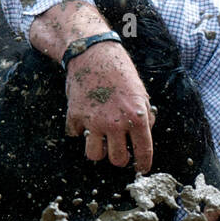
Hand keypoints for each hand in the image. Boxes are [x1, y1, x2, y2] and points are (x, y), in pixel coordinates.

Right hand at [65, 41, 154, 171]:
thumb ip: (144, 115)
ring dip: (99, 150)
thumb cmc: (119, 70)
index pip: (143, 151)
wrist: (92, 52)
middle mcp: (115, 123)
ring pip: (94, 155)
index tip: (141, 168)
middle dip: (119, 158)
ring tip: (101, 140)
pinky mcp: (75, 116)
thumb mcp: (141, 92)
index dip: (143, 164)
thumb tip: (145, 133)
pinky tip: (84, 120)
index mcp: (136, 117)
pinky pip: (76, 135)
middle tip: (119, 149)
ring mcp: (93, 121)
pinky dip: (79, 131)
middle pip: (117, 160)